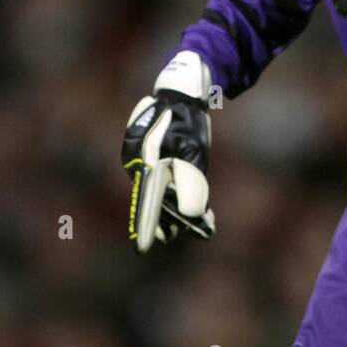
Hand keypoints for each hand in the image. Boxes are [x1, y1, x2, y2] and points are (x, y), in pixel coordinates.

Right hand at [122, 50, 214, 253]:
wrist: (180, 96)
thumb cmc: (186, 121)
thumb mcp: (193, 151)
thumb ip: (191, 182)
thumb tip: (190, 213)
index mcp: (144, 162)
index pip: (146, 201)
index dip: (146, 226)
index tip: (143, 249)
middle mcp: (140, 166)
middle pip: (158, 201)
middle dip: (177, 220)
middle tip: (202, 232)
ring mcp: (147, 165)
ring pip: (165, 195)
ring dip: (183, 212)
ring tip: (207, 228)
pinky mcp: (157, 163)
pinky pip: (168, 185)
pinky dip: (185, 198)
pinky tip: (204, 215)